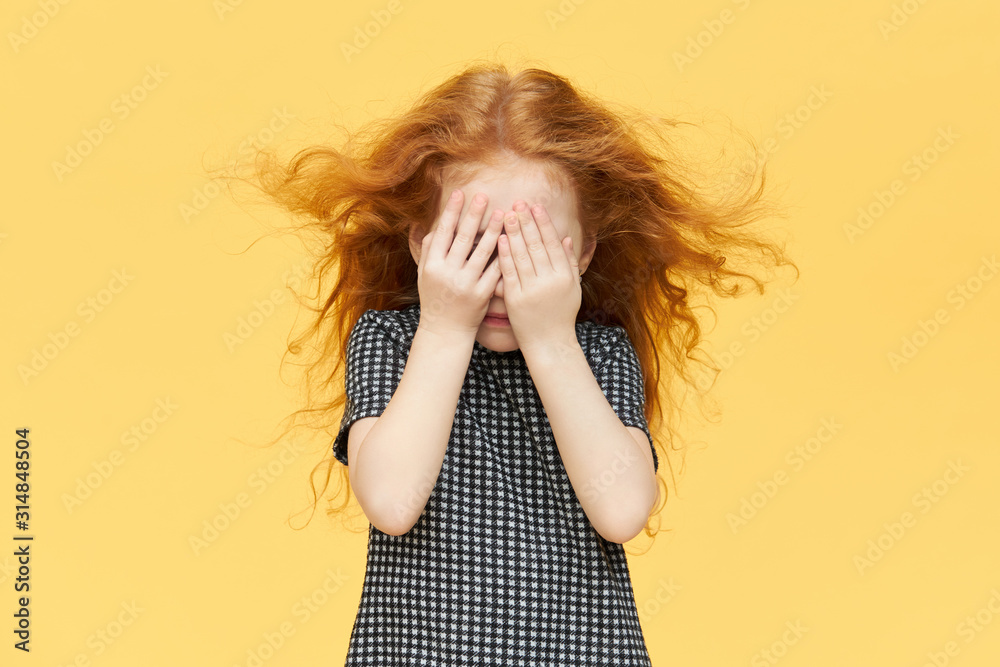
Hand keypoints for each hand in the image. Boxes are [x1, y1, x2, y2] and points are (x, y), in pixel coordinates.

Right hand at [415, 189, 504, 337]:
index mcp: (432, 266)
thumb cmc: (435, 297)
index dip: (451, 212)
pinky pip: (494, 271)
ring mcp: (465, 284)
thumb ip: (429, 250)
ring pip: (482, 253)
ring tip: (504, 213)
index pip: (443, 233)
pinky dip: (503, 256)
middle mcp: (448, 274)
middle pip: (463, 239)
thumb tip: (436, 225)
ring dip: (493, 232)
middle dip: (473, 216)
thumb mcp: (424, 274)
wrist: (445, 330)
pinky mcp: (481, 295)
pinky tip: (511, 241)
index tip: (460, 193)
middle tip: (484, 196)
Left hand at [496, 201, 580, 352]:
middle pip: (536, 245)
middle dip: (527, 222)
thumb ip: (568, 263)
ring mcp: (532, 290)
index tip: (535, 206)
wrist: (549, 343)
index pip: (553, 243)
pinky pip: (509, 273)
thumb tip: (565, 238)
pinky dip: (504, 255)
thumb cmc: (561, 314)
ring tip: (507, 214)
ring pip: (522, 256)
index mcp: (564, 276)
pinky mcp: (516, 299)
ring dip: (514, 233)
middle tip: (518, 202)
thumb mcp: (572, 288)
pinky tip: (499, 239)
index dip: (543, 223)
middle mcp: (549, 281)